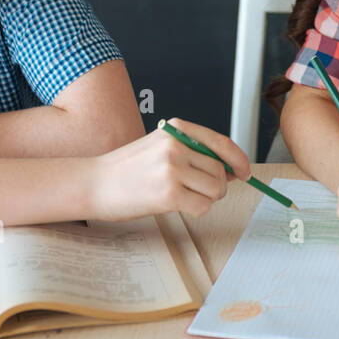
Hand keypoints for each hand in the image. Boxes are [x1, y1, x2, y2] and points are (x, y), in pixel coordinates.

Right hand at [88, 117, 249, 220]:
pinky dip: (196, 210)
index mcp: (177, 129)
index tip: (245, 172)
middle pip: (220, 171)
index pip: (221, 143)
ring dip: (206, 198)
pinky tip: (175, 205)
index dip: (238, 159)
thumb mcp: (160, 146)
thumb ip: (192, 151)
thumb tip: (230, 169)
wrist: (94, 183)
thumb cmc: (127, 168)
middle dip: (217, 186)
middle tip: (197, 191)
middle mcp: (177, 145)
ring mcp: (173, 169)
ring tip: (182, 196)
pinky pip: (202, 206)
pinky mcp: (169, 194)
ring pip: (215, 189)